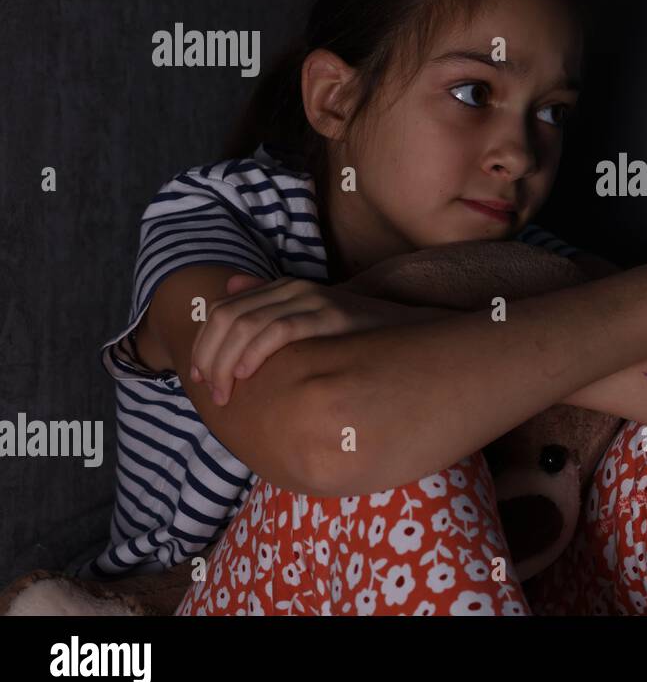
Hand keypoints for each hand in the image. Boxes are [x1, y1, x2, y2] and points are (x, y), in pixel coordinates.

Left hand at [190, 273, 414, 405]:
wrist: (411, 338)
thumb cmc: (358, 341)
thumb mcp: (311, 324)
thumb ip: (271, 308)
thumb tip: (229, 287)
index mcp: (284, 290)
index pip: (224, 310)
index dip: (203, 344)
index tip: (200, 379)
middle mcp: (293, 289)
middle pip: (227, 318)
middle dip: (209, 357)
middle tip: (212, 394)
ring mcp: (311, 299)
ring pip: (244, 324)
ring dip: (225, 362)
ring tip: (226, 394)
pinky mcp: (328, 315)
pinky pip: (276, 331)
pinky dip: (253, 354)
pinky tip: (248, 376)